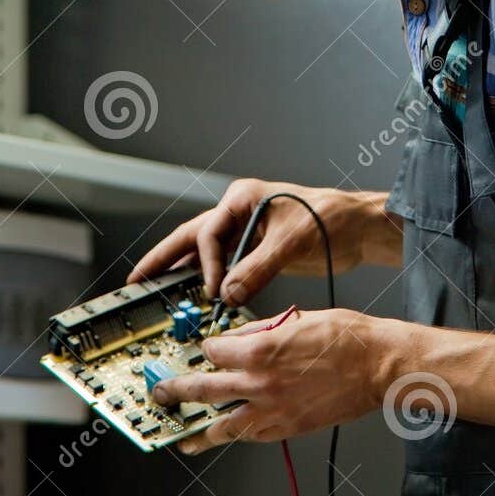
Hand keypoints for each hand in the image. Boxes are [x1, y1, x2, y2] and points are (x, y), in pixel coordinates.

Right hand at [126, 179, 375, 303]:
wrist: (358, 227)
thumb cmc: (330, 218)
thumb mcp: (291, 243)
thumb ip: (257, 269)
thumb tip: (229, 294)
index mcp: (242, 199)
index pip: (209, 233)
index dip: (209, 265)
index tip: (215, 291)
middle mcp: (238, 212)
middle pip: (192, 237)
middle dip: (164, 259)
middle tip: (136, 280)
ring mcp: (246, 231)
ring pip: (205, 253)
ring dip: (186, 272)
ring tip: (157, 290)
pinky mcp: (256, 250)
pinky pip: (225, 266)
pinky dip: (211, 281)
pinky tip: (197, 296)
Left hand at [152, 306, 396, 451]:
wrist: (378, 365)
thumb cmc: (346, 338)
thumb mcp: (297, 319)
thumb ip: (261, 330)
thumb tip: (238, 336)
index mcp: (259, 350)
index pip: (212, 351)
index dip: (206, 348)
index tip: (204, 349)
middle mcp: (260, 383)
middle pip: (204, 390)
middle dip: (176, 392)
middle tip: (161, 394)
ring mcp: (273, 410)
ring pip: (223, 426)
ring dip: (199, 430)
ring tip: (183, 435)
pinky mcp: (288, 428)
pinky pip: (252, 436)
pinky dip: (236, 436)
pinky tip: (227, 436)